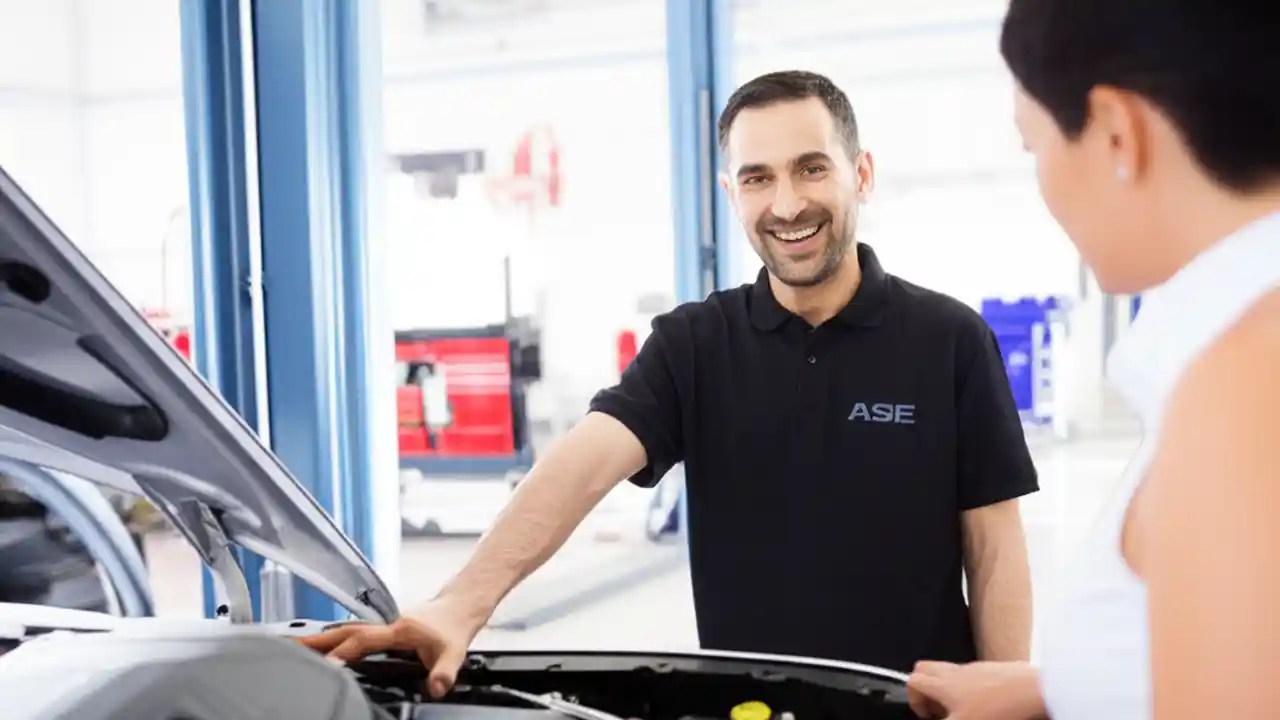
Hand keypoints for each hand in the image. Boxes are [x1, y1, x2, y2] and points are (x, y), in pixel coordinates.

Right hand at [297, 595, 485, 698]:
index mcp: (399, 630)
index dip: (344, 652)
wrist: (460, 608)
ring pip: (346, 629)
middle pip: (344, 630)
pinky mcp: (382, 628)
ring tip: (294, 647)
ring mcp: (383, 625)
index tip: (327, 665)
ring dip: (321, 638)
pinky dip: (334, 639)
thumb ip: (444, 672)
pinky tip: (322, 649)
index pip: (364, 640)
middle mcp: (386, 624)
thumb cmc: (454, 628)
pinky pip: (352, 632)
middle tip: (288, 646)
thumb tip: (435, 688)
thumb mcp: (454, 653)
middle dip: (317, 640)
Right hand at [906, 661, 1045, 719]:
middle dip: (924, 687)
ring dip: (947, 688)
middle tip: (936, 707)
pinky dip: (968, 687)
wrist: (1034, 690)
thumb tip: (936, 719)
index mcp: (943, 684)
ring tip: (960, 709)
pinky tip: (982, 704)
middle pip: (926, 669)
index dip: (913, 699)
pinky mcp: (992, 670)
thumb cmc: (1000, 706)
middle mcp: (955, 672)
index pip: (914, 680)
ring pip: (949, 671)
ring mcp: (974, 668)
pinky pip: (971, 674)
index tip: (926, 715)